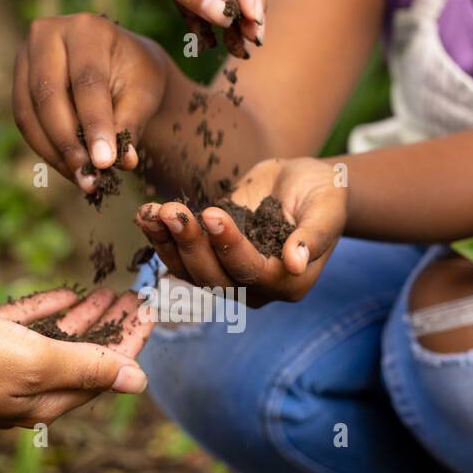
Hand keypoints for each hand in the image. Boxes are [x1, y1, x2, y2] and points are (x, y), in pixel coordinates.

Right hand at [0, 287, 151, 428]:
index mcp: (42, 403)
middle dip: (113, 329)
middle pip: (83, 359)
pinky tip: (63, 293)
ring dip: (83, 318)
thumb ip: (87, 367)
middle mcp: (22, 393)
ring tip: (110, 292)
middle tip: (137, 296)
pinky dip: (44, 311)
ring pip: (53, 342)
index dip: (132, 342)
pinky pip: (19, 329)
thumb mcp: (32, 360)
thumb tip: (140, 382)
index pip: (104, 373)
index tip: (154, 308)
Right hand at [13, 14, 167, 188]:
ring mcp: (26, 55)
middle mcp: (48, 33)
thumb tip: (122, 162)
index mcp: (87, 29)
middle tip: (90, 177)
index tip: (105, 163)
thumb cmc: (135, 76)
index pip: (87, 81)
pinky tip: (69, 169)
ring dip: (55, 152)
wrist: (118, 63)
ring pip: (30, 111)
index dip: (95, 124)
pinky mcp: (18, 79)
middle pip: (49, 95)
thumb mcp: (143, 94)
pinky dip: (45, 149)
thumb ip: (131, 125)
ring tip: (82, 179)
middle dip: (69, 143)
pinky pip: (24, 120)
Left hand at [135, 158, 345, 305]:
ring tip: (151, 213)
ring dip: (167, 243)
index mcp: (290, 283)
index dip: (230, 246)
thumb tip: (295, 262)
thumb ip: (314, 235)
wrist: (302, 183)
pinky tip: (145, 214)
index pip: (252, 272)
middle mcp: (256, 289)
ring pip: (191, 272)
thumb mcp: (328, 207)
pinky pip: (179, 257)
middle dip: (191, 245)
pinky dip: (160, 237)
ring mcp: (229, 276)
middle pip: (216, 279)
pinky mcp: (208, 258)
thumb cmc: (323, 192)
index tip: (212, 213)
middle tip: (172, 211)